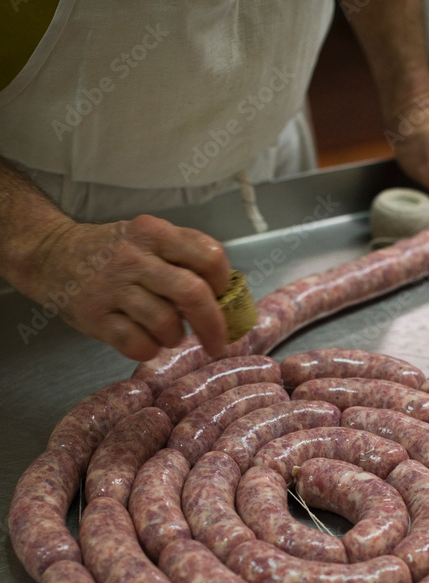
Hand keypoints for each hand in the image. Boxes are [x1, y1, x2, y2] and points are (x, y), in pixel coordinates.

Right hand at [25, 214, 230, 360]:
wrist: (50, 254)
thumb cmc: (111, 252)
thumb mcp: (147, 239)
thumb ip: (183, 259)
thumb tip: (224, 300)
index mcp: (155, 233)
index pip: (209, 256)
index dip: (223, 283)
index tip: (222, 298)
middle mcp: (134, 257)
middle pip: (192, 293)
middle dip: (213, 324)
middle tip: (218, 342)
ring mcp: (112, 287)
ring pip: (166, 323)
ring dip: (175, 337)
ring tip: (167, 333)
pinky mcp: (94, 316)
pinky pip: (137, 344)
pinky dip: (149, 349)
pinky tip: (145, 340)